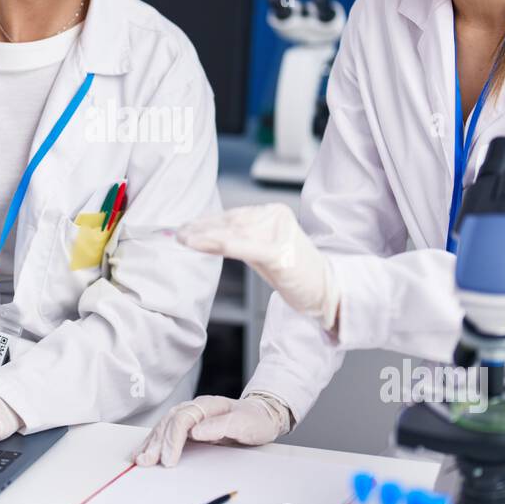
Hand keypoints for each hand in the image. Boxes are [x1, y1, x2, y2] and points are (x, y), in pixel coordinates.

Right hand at [132, 393, 292, 466]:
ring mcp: (190, 416)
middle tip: (146, 462)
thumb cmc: (254, 420)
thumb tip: (196, 431)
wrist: (262, 416)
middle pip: (168, 422)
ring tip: (139, 460)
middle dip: (156, 443)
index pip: (182, 419)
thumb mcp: (244, 424)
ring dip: (151, 443)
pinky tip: (145, 451)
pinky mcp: (189, 427)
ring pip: (164, 427)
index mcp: (207, 405)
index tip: (169, 460)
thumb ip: (221, 426)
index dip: (173, 440)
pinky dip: (155, 442)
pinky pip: (167, 432)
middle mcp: (195, 408)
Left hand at [178, 204, 338, 332]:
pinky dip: (217, 244)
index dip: (207, 221)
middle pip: (230, 222)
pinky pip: (242, 246)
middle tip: (177, 233)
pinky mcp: (280, 252)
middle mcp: (277, 217)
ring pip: (232, 232)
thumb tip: (208, 235)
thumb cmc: (295, 272)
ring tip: (183, 239)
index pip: (233, 215)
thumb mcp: (264, 250)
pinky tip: (198, 245)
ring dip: (203, 236)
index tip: (185, 226)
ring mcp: (279, 233)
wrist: (326, 290)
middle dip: (201, 228)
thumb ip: (241, 239)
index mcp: (274, 213)